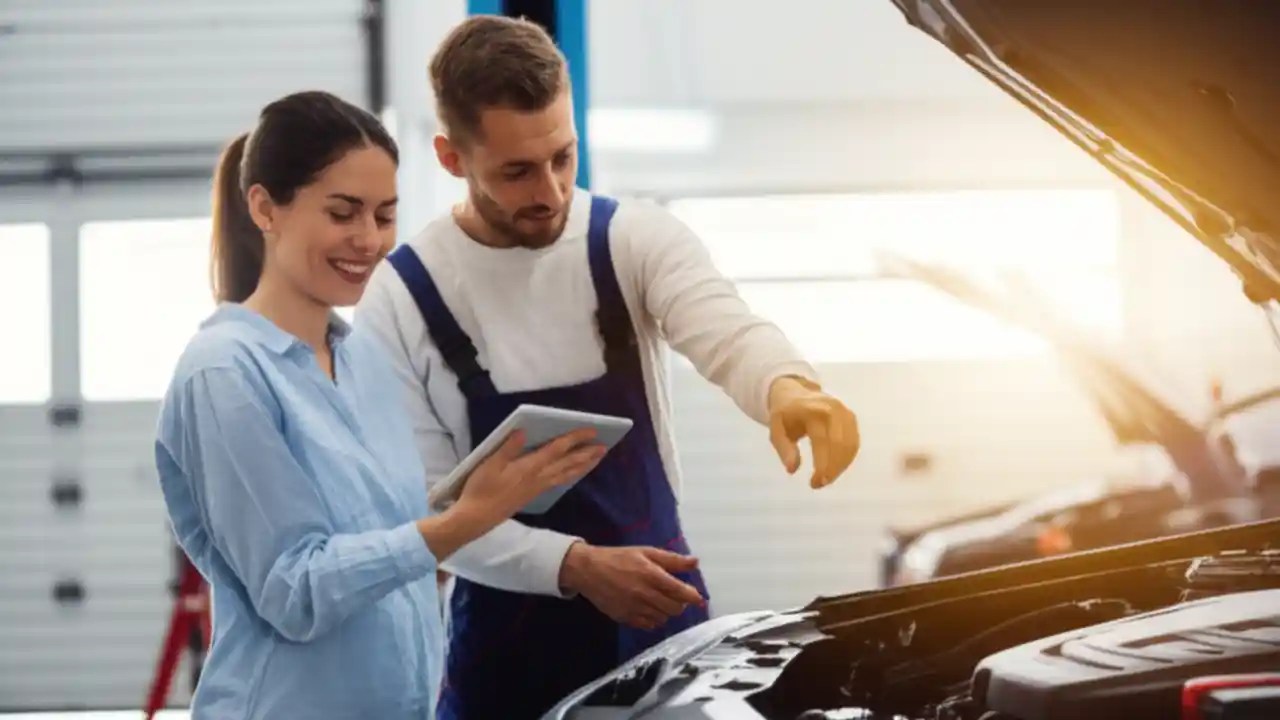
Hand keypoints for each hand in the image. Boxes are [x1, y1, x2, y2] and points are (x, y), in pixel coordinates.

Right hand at [455, 429, 605, 527]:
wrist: (477, 517)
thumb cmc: (481, 488)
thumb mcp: (490, 463)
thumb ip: (508, 448)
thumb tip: (524, 431)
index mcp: (530, 467)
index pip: (557, 449)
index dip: (575, 438)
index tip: (591, 431)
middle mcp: (539, 477)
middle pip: (568, 463)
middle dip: (587, 453)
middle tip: (604, 446)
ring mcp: (537, 487)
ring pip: (567, 474)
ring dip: (583, 465)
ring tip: (597, 458)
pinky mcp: (533, 495)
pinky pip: (559, 482)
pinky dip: (571, 475)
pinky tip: (574, 473)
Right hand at [559, 543, 704, 630]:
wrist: (588, 570)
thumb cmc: (619, 558)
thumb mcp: (646, 552)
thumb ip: (672, 559)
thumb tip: (695, 562)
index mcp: (652, 575)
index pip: (681, 592)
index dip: (693, 596)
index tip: (697, 597)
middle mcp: (645, 594)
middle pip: (674, 608)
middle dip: (680, 604)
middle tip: (676, 596)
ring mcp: (634, 608)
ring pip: (662, 618)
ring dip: (666, 611)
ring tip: (661, 601)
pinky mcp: (625, 618)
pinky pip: (648, 625)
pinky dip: (653, 619)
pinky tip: (649, 609)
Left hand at [768, 376, 858, 487]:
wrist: (794, 392)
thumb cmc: (785, 415)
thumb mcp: (776, 430)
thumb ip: (784, 449)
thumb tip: (792, 469)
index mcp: (813, 411)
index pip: (822, 442)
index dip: (822, 465)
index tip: (814, 483)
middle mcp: (833, 409)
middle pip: (840, 445)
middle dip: (833, 469)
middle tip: (820, 483)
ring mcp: (844, 412)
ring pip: (850, 446)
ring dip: (841, 466)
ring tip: (826, 478)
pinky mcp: (851, 418)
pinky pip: (854, 443)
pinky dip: (846, 459)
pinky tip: (835, 468)